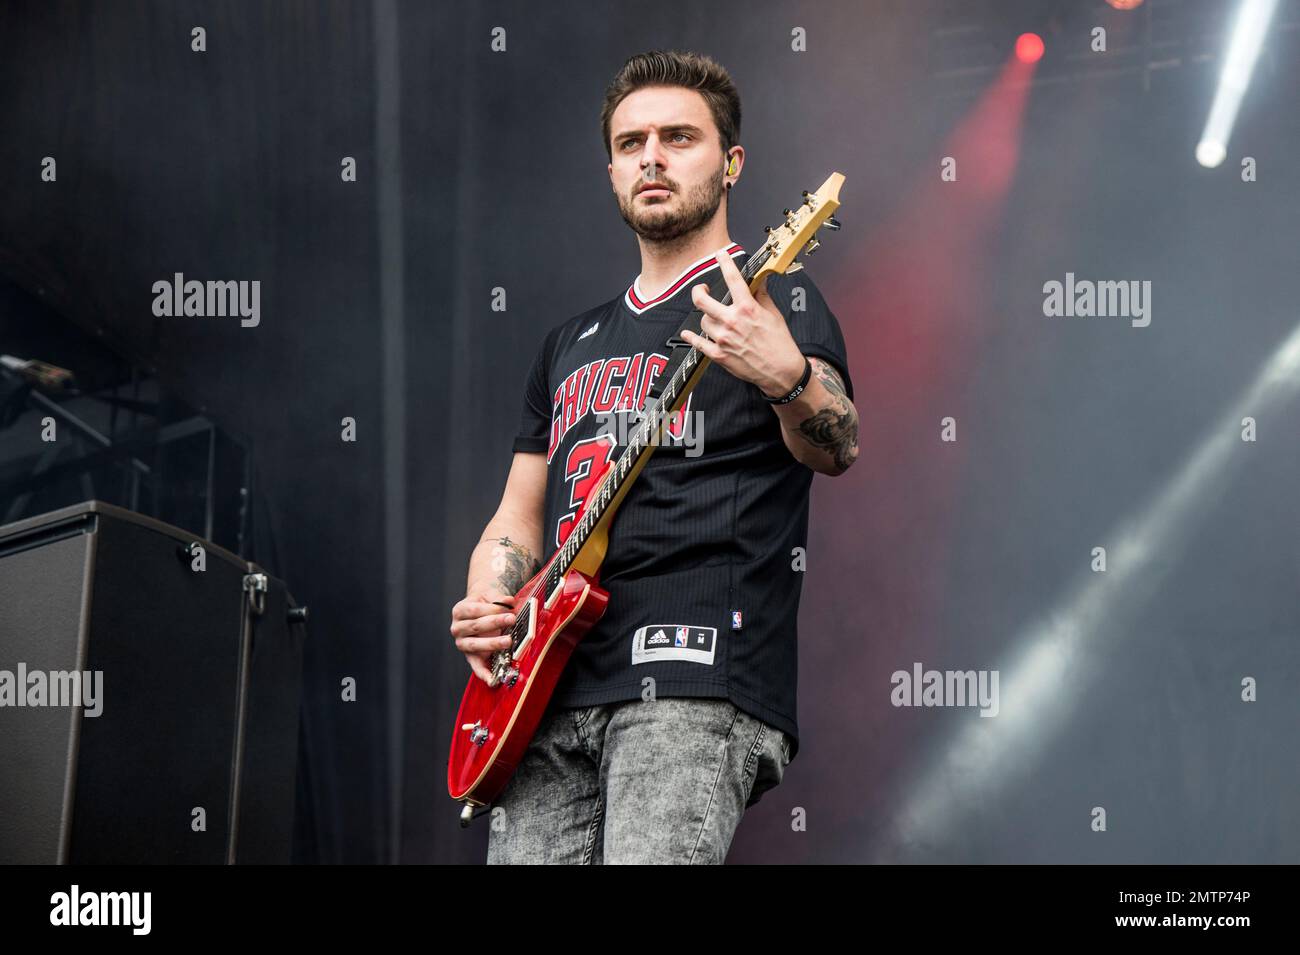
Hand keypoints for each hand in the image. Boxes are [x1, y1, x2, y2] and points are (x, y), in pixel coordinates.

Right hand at [449, 591, 516, 682]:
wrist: (481, 611)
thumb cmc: (486, 604)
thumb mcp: (491, 596)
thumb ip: (499, 598)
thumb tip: (509, 601)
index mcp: (460, 611)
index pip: (475, 609)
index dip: (492, 608)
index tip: (508, 607)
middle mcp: (457, 628)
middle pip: (475, 626)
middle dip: (495, 623)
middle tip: (512, 619)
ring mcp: (462, 644)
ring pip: (475, 645)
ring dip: (493, 643)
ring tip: (508, 641)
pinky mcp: (471, 658)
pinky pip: (476, 667)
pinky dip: (485, 674)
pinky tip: (493, 680)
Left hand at [683, 247, 806, 397]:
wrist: (781, 371)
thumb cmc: (780, 343)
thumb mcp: (773, 314)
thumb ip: (761, 295)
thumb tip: (758, 280)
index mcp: (747, 308)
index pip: (732, 279)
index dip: (725, 262)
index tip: (720, 254)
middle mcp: (732, 321)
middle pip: (702, 300)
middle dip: (698, 290)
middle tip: (702, 289)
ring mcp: (723, 339)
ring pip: (703, 321)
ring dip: (707, 317)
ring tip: (714, 319)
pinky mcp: (719, 355)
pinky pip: (698, 343)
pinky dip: (691, 337)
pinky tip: (688, 334)